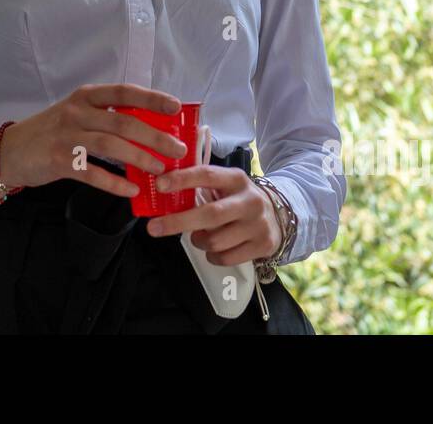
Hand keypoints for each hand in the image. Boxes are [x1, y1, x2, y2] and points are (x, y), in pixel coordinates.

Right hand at [0, 83, 187, 199]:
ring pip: (110, 145)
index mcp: (86, 97)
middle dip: (154, 136)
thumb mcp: (76, 115)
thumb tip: (149, 130)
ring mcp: (66, 135)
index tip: (176, 107)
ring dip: (139, 158)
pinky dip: (114, 182)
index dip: (151, 98)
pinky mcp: (58, 160)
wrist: (9, 151)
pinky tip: (131, 190)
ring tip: (160, 170)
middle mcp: (77, 112)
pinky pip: (91, 172)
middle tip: (178, 149)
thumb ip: (105, 118)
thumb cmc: (50, 132)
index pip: (124, 93)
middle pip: (123, 122)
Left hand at [144, 167, 282, 265]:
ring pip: (215, 241)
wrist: (279, 217)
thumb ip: (201, 185)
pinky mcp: (263, 245)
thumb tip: (162, 190)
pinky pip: (226, 258)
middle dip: (178, 222)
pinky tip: (213, 249)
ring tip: (197, 236)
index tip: (159, 185)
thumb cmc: (239, 200)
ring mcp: (258, 224)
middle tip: (153, 228)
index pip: (207, 175)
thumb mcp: (226, 185)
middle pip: (210, 214)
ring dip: (198, 241)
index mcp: (236, 179)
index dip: (182, 179)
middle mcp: (250, 201)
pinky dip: (212, 256)